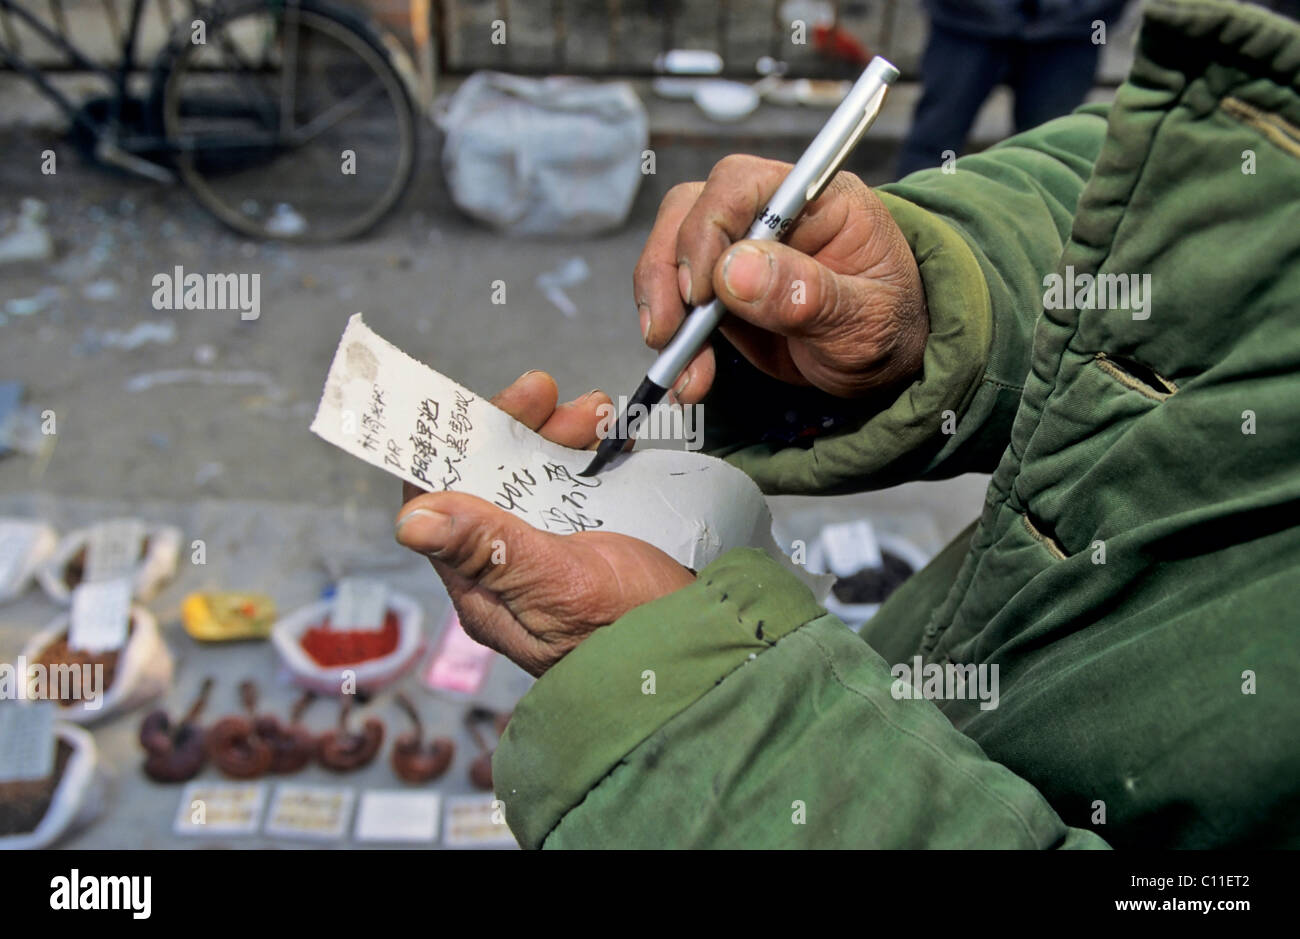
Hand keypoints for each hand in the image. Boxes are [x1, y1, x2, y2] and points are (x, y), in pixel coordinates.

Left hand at [396, 371, 695, 676]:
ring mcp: (551, 554)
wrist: (710, 652)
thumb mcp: (560, 585)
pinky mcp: (592, 542)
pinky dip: (590, 453)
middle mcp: (508, 569)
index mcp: (484, 589)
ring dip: (557, 433)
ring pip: (534, 475)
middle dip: (515, 430)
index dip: (450, 451)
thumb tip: (409, 521)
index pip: (438, 506)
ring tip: (597, 412)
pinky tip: (613, 436)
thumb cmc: (635, 632)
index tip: (477, 407)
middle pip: (487, 480)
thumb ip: (490, 548)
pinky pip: (576, 485)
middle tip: (550, 393)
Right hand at [634, 154, 928, 401]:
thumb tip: (734, 270)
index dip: (707, 229)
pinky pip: (677, 304)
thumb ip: (807, 294)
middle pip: (689, 212)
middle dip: (667, 272)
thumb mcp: (865, 320)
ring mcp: (738, 250)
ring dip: (662, 311)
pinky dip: (674, 342)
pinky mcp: (720, 290)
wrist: (890, 362)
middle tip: (667, 332)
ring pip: (671, 256)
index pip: (740, 184)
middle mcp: (768, 214)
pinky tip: (690, 379)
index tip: (701, 291)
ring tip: (682, 371)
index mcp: (814, 199)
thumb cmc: (893, 327)